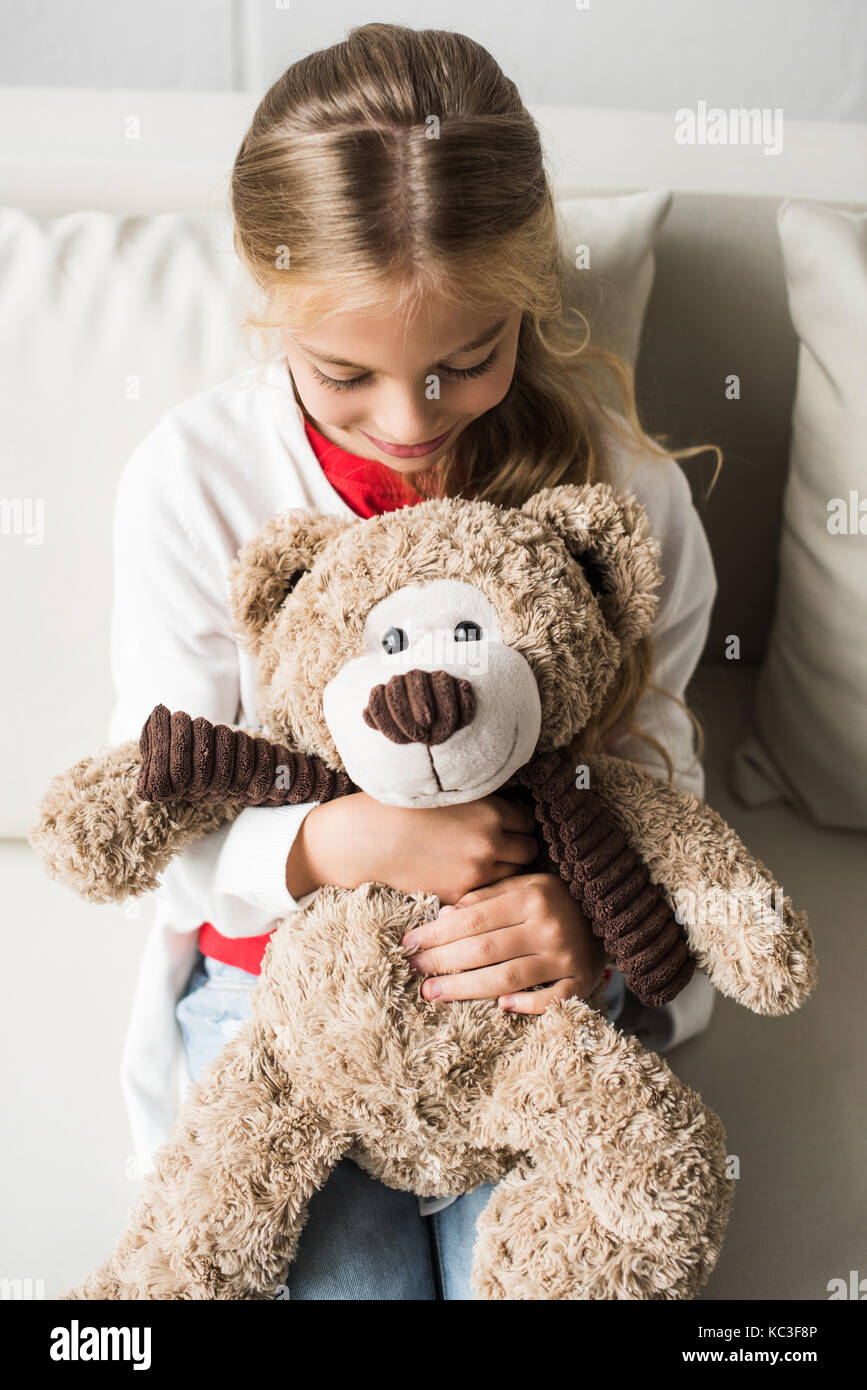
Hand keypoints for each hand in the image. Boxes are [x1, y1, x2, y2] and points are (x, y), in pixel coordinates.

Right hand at [286, 792, 537, 901]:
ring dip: (506, 869)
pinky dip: (484, 887)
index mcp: (489, 810)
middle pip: (528, 849)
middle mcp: (489, 842)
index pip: (528, 819)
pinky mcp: (459, 894)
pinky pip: (488, 894)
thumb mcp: (446, 792)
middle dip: (518, 847)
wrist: (362, 839)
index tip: (508, 823)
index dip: (518, 821)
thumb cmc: (400, 807)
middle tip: (504, 845)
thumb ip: (480, 800)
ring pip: (514, 875)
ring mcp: (475, 872)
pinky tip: (469, 877)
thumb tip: (505, 806)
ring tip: (488, 862)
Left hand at [400, 873, 607, 1013]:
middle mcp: (548, 926)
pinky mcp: (582, 980)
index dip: (437, 934)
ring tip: (433, 993)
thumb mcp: (523, 886)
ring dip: (466, 988)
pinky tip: (499, 1006)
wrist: (613, 912)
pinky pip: (550, 999)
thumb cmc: (555, 899)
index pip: (473, 920)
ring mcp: (565, 956)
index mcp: (531, 897)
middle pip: (484, 950)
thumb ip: (484, 899)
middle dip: (443, 962)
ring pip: (506, 977)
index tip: (408, 944)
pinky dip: (525, 1004)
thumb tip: (443, 918)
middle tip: (413, 971)